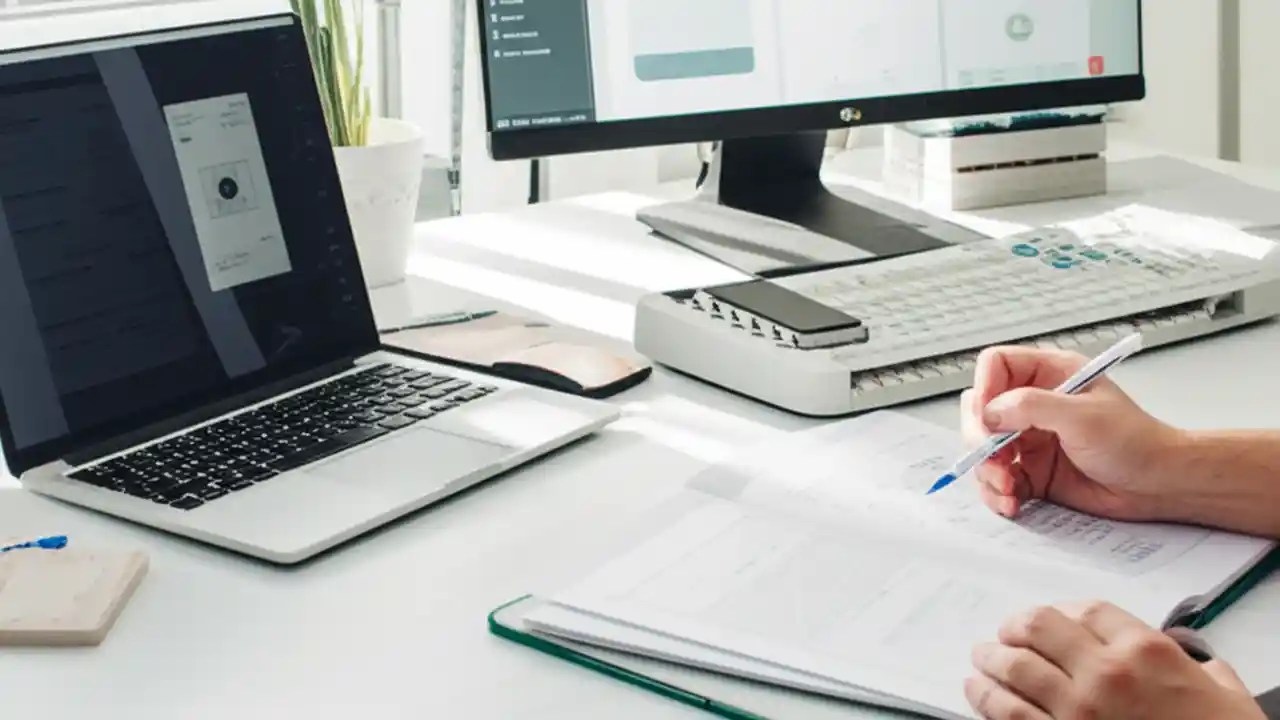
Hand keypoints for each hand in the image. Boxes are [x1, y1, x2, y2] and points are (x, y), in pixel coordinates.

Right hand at [960, 346, 1178, 519]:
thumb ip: (1031, 407)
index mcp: (1049, 375)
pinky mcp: (1033, 472)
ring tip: (1006, 488)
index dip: (985, 388)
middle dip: (979, 439)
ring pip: (984, 449)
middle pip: (981, 410)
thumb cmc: (1135, 443)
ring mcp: (1031, 439)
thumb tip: (989, 412)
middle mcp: (1035, 405)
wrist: (1159, 486)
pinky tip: (1011, 502)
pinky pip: (998, 479)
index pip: (997, 366)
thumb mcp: (1083, 416)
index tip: (986, 418)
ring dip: (986, 471)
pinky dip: (996, 493)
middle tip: (992, 460)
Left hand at [966, 601, 1264, 719]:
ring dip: (991, 658)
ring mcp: (1078, 710)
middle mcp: (1106, 673)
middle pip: (1040, 628)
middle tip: (1005, 633)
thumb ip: (1200, 669)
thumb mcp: (1224, 696)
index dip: (1061, 610)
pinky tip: (976, 689)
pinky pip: (1009, 713)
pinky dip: (986, 697)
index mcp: (1147, 652)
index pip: (1087, 610)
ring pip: (1016, 667)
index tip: (1050, 617)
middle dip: (1016, 627)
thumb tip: (1196, 665)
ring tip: (982, 657)